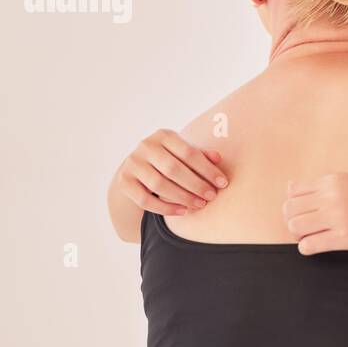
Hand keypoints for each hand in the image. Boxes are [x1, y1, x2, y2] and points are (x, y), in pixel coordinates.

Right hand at [114, 129, 228, 214]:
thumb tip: (218, 158)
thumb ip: (200, 155)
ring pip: (159, 185)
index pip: (189, 152)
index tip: (223, 183)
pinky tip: (183, 211)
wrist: (137, 169)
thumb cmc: (169, 159)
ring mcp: (132, 163)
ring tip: (199, 205)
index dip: (207, 169)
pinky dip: (165, 208)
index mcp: (164, 135)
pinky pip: (145, 200)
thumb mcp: (183, 153)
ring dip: (183, 197)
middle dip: (196, 185)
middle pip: (173, 169)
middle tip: (212, 196)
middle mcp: (145, 146)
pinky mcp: (124, 181)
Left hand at [282, 172, 347, 254]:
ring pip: (295, 227)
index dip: (295, 204)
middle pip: (289, 209)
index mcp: (335, 180)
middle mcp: (333, 195)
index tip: (306, 213)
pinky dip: (308, 248)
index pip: (293, 191)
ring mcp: (339, 216)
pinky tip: (319, 247)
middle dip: (294, 221)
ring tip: (314, 237)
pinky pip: (308, 245)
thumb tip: (292, 188)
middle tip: (307, 229)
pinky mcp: (345, 237)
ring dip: (300, 235)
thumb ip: (330, 185)